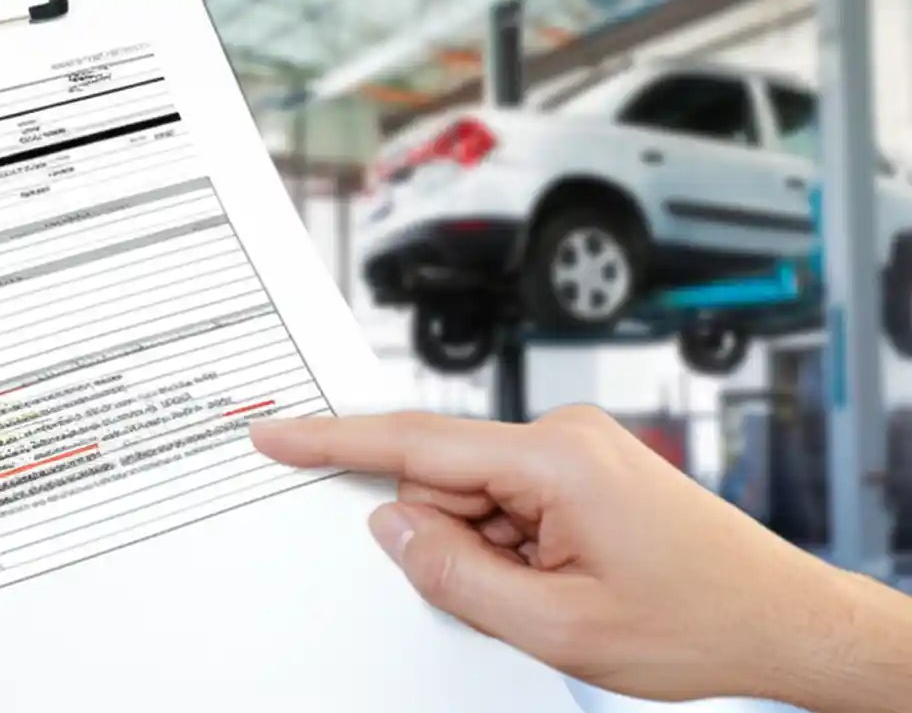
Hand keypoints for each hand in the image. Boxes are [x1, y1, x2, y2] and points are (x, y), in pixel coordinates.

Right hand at [252, 407, 902, 708]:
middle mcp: (563, 437)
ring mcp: (575, 450)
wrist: (781, 620)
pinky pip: (508, 503)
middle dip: (451, 543)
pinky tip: (562, 580)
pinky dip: (512, 546)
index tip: (278, 435)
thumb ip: (456, 575)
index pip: (416, 444)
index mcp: (555, 460)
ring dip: (491, 552)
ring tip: (559, 595)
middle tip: (515, 600)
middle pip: (445, 483)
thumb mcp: (556, 625)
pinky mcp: (582, 469)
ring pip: (476, 500)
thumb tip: (390, 528)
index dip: (335, 443)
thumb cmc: (696, 621)